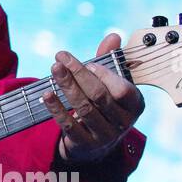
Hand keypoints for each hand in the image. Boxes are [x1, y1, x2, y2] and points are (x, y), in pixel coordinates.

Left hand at [42, 33, 143, 164]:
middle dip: (78, 74)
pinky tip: (47, 93)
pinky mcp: (85, 144)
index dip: (105, 75)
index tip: (88, 62)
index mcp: (135, 105)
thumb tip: (114, 36)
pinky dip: (57, 108)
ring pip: (84, 108)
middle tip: (60, 57)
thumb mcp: (109, 84)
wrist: (95, 144)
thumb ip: (109, 60)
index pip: (123, 90)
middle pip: (99, 96)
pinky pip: (69, 125)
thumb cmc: (103, 105)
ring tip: (54, 69)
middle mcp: (123, 122)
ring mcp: (105, 136)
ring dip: (67, 86)